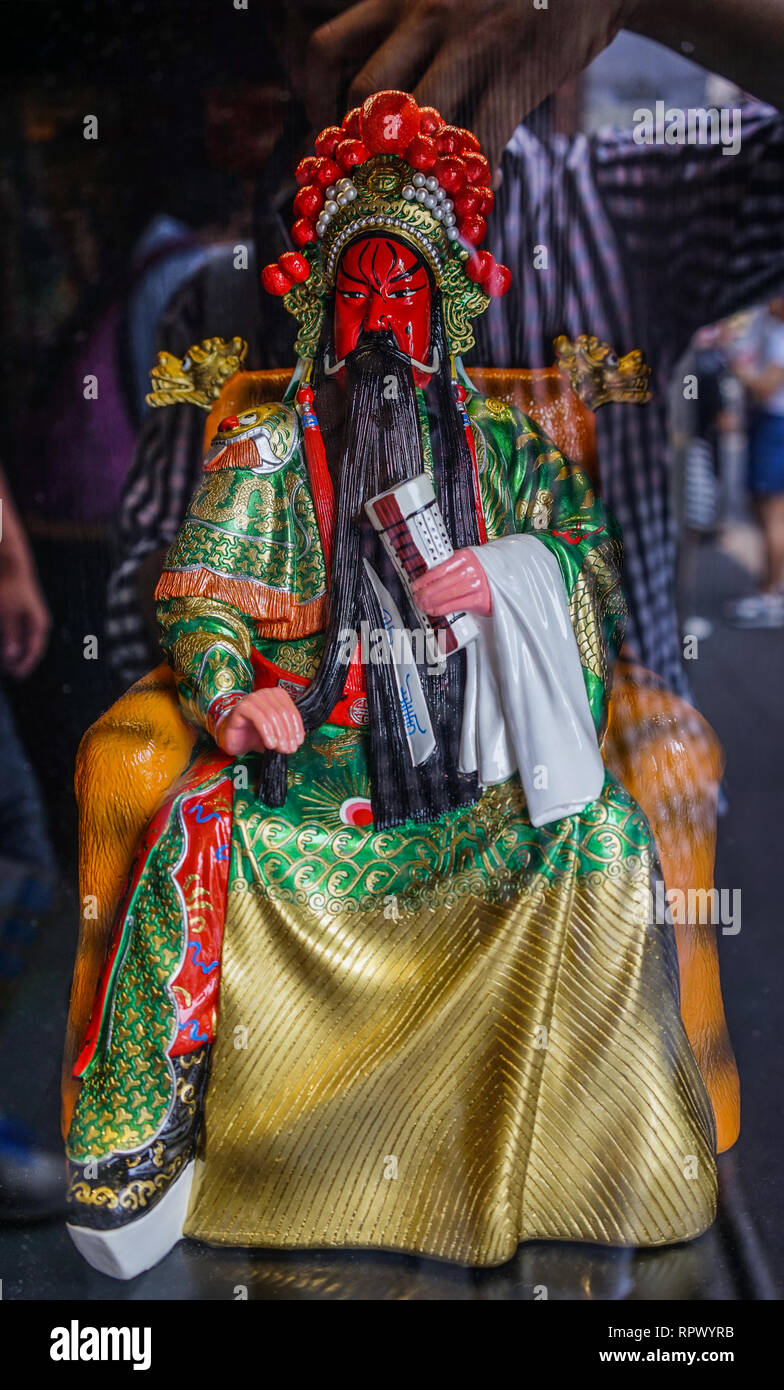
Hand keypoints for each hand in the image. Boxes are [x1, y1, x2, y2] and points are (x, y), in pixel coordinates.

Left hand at [0, 563, 51, 678]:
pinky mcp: (23, 612)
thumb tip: (13, 656)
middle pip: (31, 647)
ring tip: (7, 662)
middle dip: (21, 661)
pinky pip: (21, 632)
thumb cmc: (11, 588)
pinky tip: (6, 644)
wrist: (12, 566)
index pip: (34, 651)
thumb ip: (11, 635)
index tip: (16, 675)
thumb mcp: (7, 614)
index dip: (25, 665)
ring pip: (25, 640)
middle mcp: (38, 622)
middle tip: (11, 673)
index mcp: (39, 624)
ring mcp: (31, 617)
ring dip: (17, 651)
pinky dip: (14, 641)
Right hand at [215, 687, 305, 755]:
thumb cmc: (255, 734)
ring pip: (272, 715)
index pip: (292, 711)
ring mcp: (253, 698)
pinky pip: (259, 718)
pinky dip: (267, 733)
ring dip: (279, 735)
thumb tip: (297, 740)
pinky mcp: (241, 707)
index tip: (298, 742)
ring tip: (280, 748)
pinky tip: (269, 744)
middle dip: (288, 733)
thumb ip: (287, 733)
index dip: (297, 728)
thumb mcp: (276, 733)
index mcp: (277, 695)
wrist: (235, 739)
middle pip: (283, 713)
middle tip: (289, 749)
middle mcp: (266, 693)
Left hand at [304, 0, 633, 169]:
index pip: (327, 49)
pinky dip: (476, 182)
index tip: (325, 136)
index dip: (314, 101)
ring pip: (417, 127)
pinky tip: (483, 195)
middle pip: (363, 97)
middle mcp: (424, 15)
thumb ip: (410, 40)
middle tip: (370, 186)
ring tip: (421, 203)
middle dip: (359, 153)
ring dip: (414, 176)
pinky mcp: (513, 74)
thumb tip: (376, 110)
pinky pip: (480, 144)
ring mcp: (469, 45)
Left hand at [411, 547, 491, 617]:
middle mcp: (471, 569)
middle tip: (417, 598)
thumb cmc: (484, 570)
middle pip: (442, 583)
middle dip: (425, 592)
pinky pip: (456, 605)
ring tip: (423, 605)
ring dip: (431, 602)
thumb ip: (451, 565)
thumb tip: (428, 575)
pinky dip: (442, 608)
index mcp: (465, 557)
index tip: (416, 586)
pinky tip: (434, 610)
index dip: (424, 579)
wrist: (507, 578)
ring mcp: (476, 584)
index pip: (439, 569)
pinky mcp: (480, 599)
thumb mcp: (468, 561)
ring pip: (447, 595)